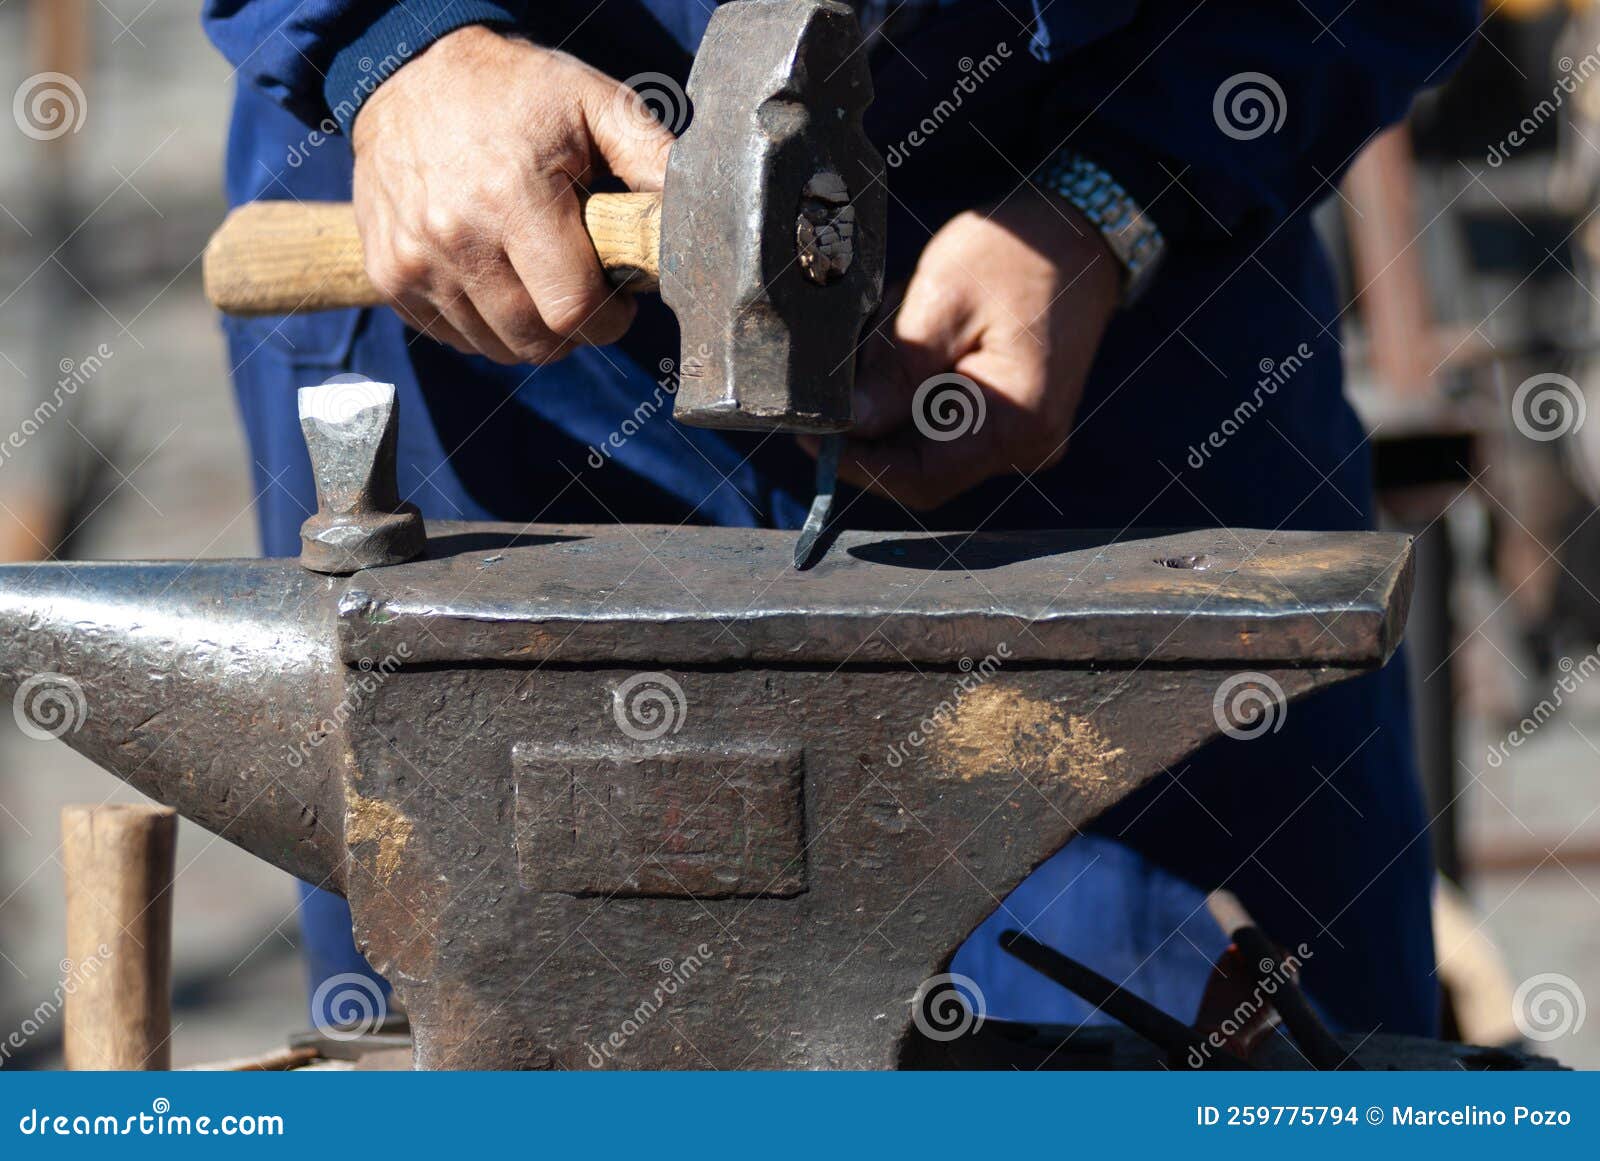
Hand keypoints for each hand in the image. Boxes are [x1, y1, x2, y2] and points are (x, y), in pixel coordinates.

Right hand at [350, 26, 674, 363]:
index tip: (619, 300)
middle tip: (585, 297)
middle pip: (534, 340)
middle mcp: (456, 234)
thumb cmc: (515, 90)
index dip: (609, 319)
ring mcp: (413, 259)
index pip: (573, 309)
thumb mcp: (595, 102)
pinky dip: (481, 325)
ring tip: (541, 284)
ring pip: (492, 346)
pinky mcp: (387, 273)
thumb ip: (652, 157)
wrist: (410, 69)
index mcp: (512, 194)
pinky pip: (449, 336)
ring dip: (529, 333)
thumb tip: (698, 216)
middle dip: (574, 332)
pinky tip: (496, 280)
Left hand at [811, 189, 1121, 509]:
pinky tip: (913, 352)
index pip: (920, 480)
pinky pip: (949, 429)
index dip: (859, 465)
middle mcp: (1028, 446)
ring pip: (930, 449)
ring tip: (887, 343)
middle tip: (843, 375)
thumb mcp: (942, 301)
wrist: (1076, 232)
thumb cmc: (1016, 252)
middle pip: (922, 469)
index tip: (812, 435)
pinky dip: (916, 400)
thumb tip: (847, 426)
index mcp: (1016, 423)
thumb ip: (894, 373)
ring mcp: (1025, 439)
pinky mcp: (1014, 423)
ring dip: (893, 410)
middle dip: (873, 430)